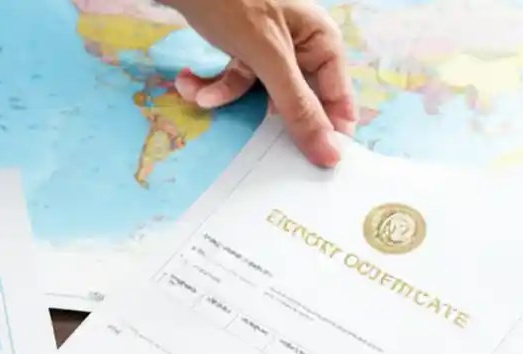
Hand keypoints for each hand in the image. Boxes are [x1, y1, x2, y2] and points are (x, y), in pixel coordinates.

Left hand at [165, 0, 355, 166]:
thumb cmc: (233, 0)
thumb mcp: (268, 57)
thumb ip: (297, 106)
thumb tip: (329, 153)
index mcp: (322, 41)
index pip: (337, 99)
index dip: (328, 132)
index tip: (315, 168)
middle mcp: (300, 45)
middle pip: (296, 100)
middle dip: (266, 118)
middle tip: (257, 149)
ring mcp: (269, 48)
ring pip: (258, 93)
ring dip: (225, 97)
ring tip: (201, 96)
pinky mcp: (240, 48)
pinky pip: (233, 80)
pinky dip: (209, 85)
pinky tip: (186, 80)